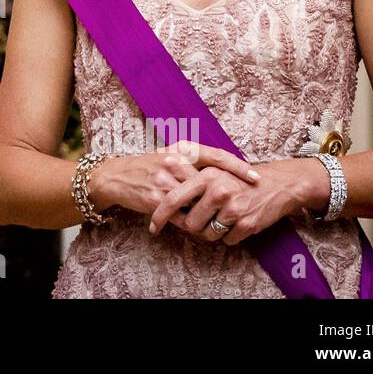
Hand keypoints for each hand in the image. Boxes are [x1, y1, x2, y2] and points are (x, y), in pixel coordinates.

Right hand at [88, 140, 260, 221]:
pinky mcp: (157, 199)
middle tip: (239, 206)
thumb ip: (194, 161)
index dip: (238, 167)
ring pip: (198, 202)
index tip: (256, 177)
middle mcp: (174, 161)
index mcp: (181, 148)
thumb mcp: (170, 155)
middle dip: (223, 197)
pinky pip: (182, 216)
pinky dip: (189, 222)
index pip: (216, 155)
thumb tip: (224, 172)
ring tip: (214, 221)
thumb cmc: (148, 167)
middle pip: (210, 183)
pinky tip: (191, 225)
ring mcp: (165, 181)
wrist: (116, 176)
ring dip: (206, 213)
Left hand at [149, 157, 321, 245]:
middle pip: (190, 223)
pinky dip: (228, 236)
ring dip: (210, 232)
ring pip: (207, 234)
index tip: (153, 227)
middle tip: (199, 223)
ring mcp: (233, 208)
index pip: (173, 199)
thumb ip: (190, 183)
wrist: (277, 185)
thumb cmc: (239, 179)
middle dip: (192, 227)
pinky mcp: (246, 224)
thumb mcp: (214, 171)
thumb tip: (163, 199)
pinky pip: (226, 240)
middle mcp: (218, 191)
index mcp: (206, 175)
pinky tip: (235, 223)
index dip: (160, 215)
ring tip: (221, 219)